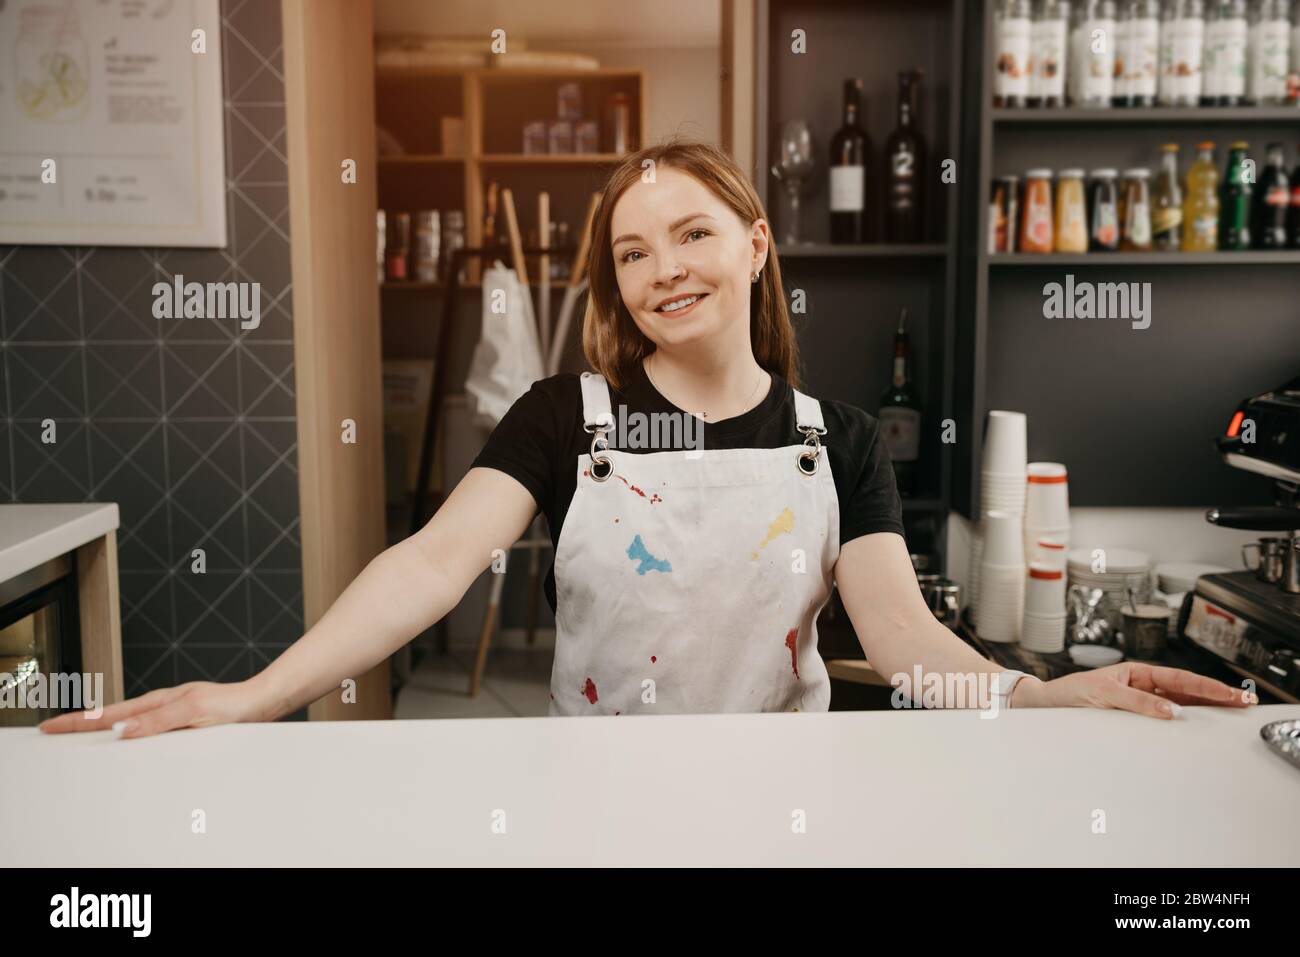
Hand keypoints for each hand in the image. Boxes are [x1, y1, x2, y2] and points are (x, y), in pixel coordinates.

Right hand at [37, 680, 276, 738]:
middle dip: (79, 722)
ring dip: (99, 725)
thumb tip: (122, 732)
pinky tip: (122, 737)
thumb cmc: (232, 705)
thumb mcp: (194, 713)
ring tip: (75, 732)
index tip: (51, 726)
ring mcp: (170, 711)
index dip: (78, 721)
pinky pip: (144, 725)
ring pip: (125, 719)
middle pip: (111, 715)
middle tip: (50, 728)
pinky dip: (124, 729)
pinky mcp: (182, 719)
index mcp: (159, 702)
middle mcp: (161, 705)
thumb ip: (158, 721)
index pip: (109, 714)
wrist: (260, 702)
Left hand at [1013, 662, 1257, 718]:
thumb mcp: (1103, 694)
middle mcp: (1141, 686)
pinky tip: (1197, 725)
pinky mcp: (1132, 717)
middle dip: (1215, 695)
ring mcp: (1139, 702)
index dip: (1208, 687)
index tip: (1231, 694)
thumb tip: (1171, 711)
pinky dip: (1182, 721)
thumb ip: (1137, 702)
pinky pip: (1162, 718)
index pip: (1179, 679)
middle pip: (1185, 690)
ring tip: (1231, 712)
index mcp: (1137, 673)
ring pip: (1178, 703)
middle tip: (1244, 702)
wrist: (1044, 707)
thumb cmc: (1069, 694)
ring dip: (1203, 708)